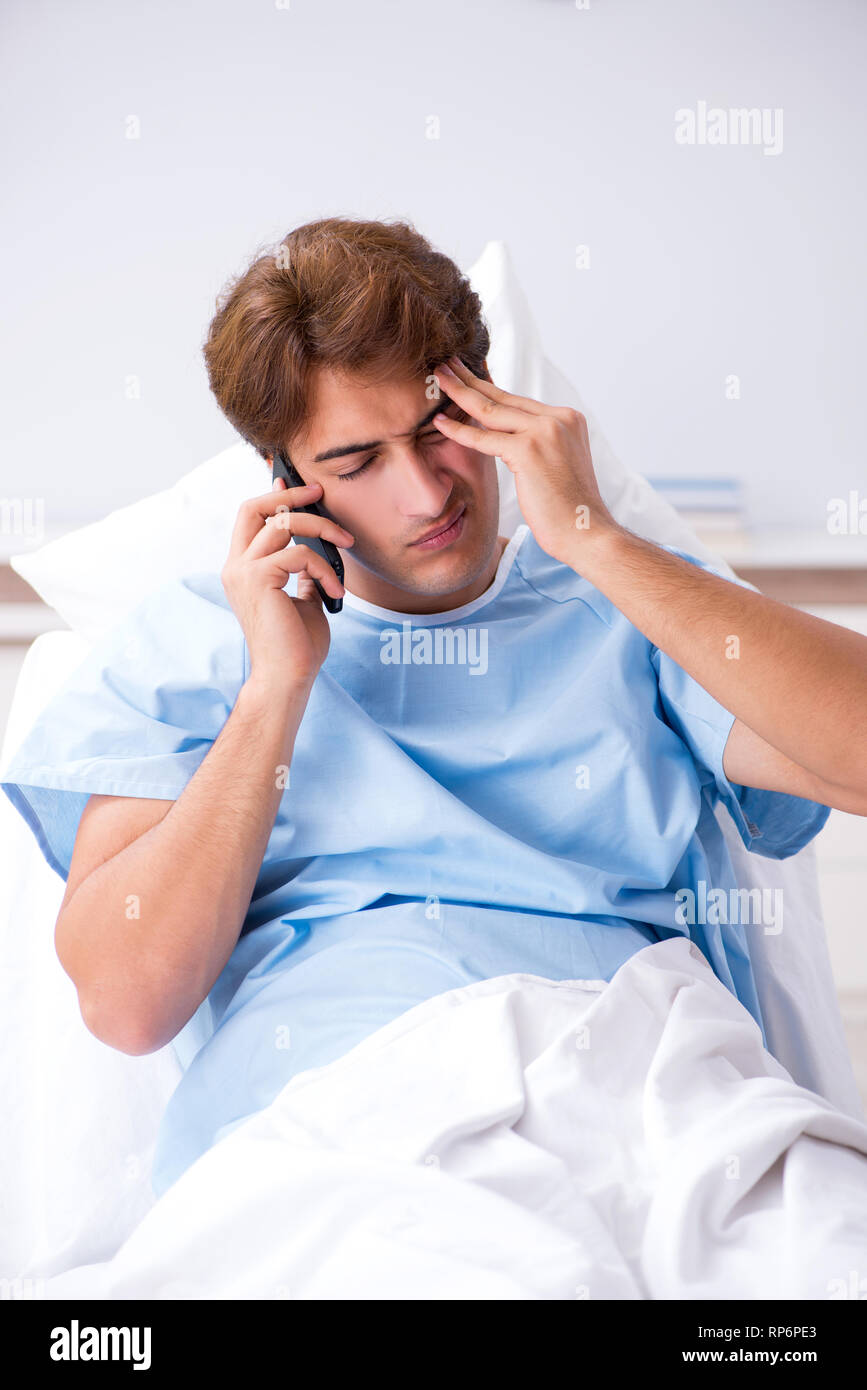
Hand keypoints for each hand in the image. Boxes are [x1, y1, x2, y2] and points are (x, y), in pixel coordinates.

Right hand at [221, 475, 354, 691]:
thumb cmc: (296, 646)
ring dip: (323, 529)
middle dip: (289, 494)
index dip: (273, 496)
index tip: (297, 484)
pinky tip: (335, 592)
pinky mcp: (258, 579)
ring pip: (283, 523)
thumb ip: (301, 574)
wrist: (287, 677)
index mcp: (242, 569)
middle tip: (320, 494)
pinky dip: (325, 567)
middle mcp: (235, 566)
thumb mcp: (303, 600)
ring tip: (347, 544)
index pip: (250, 518)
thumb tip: (313, 552)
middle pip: (254, 507)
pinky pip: (300, 553)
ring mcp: (243, 572)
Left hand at [431, 356, 619, 567]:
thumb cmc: (568, 509)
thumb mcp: (557, 464)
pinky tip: (441, 421)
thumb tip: (508, 435)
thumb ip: (537, 443)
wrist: (586, 532)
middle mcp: (558, 418)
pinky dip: (460, 430)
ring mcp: (545, 432)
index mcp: (567, 419)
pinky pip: (485, 438)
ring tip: (437, 378)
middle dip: (470, 379)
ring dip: (460, 392)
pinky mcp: (529, 450)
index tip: (467, 375)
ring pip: (491, 410)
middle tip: (445, 364)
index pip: (518, 400)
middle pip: (503, 397)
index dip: (489, 387)